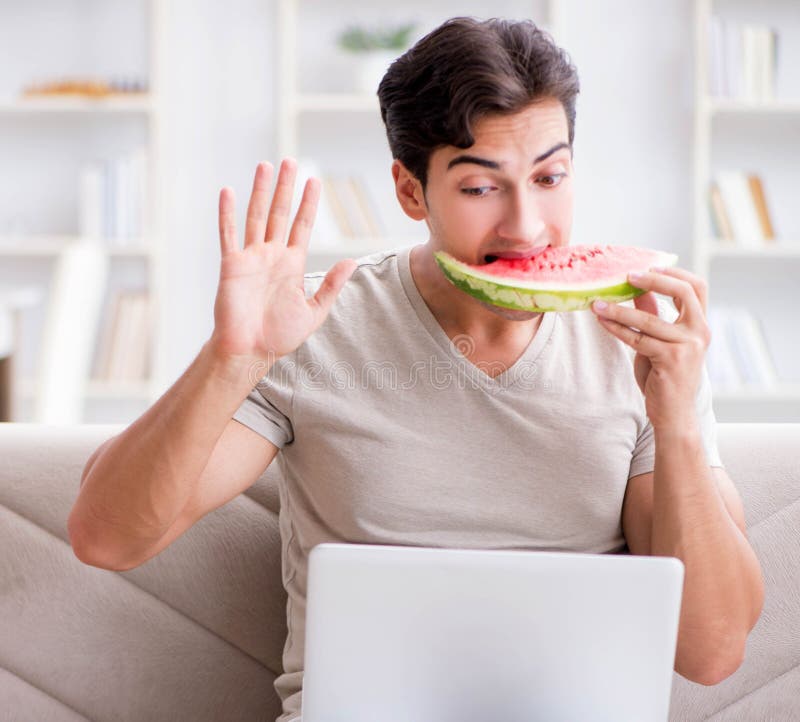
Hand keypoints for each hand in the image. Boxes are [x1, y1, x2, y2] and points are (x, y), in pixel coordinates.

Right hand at [209, 159, 356, 364]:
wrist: (250, 351)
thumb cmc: (280, 336)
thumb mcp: (314, 311)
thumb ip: (331, 286)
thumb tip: (352, 262)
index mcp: (292, 264)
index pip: (302, 226)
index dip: (308, 203)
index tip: (314, 181)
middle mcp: (272, 256)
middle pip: (280, 213)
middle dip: (286, 188)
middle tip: (291, 161)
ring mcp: (251, 258)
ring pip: (256, 216)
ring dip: (261, 192)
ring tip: (266, 166)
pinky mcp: (232, 265)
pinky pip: (229, 235)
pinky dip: (227, 214)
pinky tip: (228, 192)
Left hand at [590, 266, 710, 430]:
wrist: (673, 413)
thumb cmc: (665, 376)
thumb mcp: (659, 341)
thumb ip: (653, 315)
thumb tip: (637, 289)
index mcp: (700, 324)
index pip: (697, 287)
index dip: (674, 272)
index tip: (648, 266)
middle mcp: (700, 332)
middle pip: (683, 292)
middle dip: (653, 279)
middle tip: (626, 275)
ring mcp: (688, 346)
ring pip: (649, 319)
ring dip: (619, 309)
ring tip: (597, 303)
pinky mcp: (672, 360)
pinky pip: (637, 338)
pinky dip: (617, 328)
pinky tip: (602, 321)